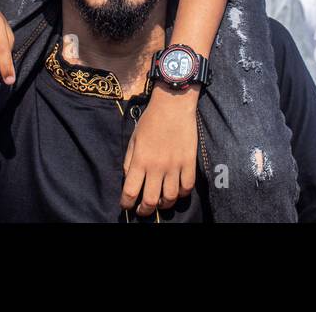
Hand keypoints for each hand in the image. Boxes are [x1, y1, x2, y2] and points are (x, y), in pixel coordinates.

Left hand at [120, 88, 198, 215]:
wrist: (173, 105)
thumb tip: (128, 180)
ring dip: (164, 205)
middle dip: (144, 211)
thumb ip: (129, 161)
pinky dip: (182, 194)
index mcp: (140, 160)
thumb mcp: (133, 139)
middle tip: (142, 210)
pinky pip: (187, 187)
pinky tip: (177, 191)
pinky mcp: (189, 162)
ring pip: (170, 198)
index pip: (130, 191)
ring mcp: (174, 166)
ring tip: (160, 202)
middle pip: (150, 201)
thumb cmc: (150, 120)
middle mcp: (157, 166)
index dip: (126, 204)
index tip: (126, 206)